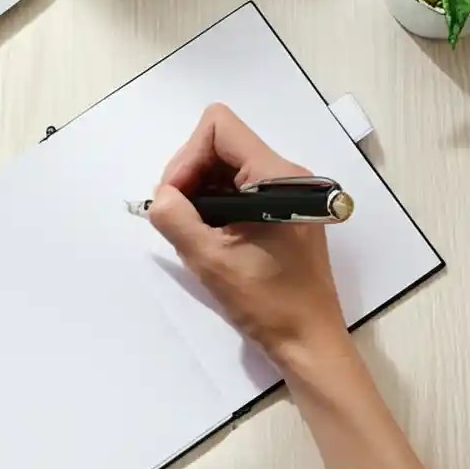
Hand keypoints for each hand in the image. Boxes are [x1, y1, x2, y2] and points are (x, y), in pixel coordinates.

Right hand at [147, 104, 347, 367]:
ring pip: (225, 169)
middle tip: (175, 218)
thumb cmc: (267, 301)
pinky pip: (237, 190)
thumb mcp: (210, 260)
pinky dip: (214, 207)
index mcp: (275, 177)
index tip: (176, 198)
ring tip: (192, 233)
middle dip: (188, 176)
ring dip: (199, 194)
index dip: (187, 156)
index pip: (219, 127)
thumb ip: (177, 218)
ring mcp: (285, 194)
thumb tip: (161, 196)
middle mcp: (284, 175)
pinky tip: (208, 238)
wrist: (308, 342)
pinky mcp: (281, 212)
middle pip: (220, 145)